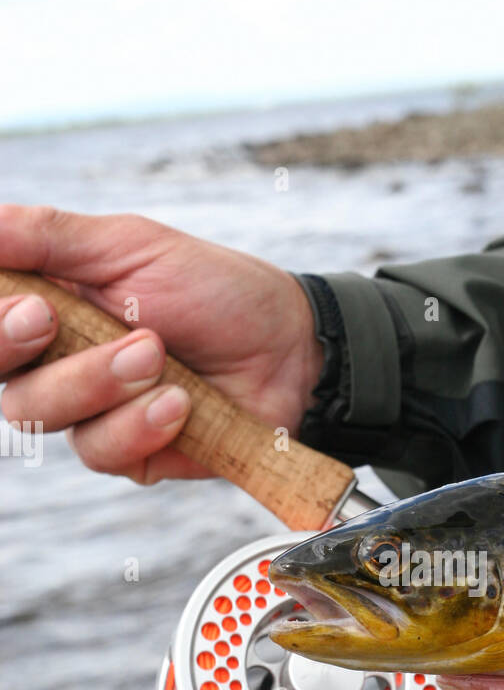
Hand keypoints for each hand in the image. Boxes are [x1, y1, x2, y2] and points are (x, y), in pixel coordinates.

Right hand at [0, 204, 322, 483]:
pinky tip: (181, 403)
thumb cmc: (215, 290)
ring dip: (98, 380)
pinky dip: (142, 423)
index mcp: (49, 304)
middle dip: (16, 346)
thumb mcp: (131, 245)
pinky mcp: (128, 453)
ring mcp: (92, 410)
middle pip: (1, 375)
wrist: (289, 351)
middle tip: (54, 319)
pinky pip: (103, 450)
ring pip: (41, 413)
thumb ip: (48, 236)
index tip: (25, 304)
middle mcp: (59, 361)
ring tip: (157, 355)